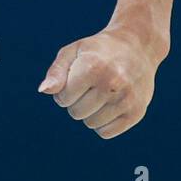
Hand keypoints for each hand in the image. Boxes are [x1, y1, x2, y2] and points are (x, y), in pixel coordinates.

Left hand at [37, 27, 164, 137]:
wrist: (137, 47)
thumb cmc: (98, 51)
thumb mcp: (73, 51)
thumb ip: (56, 72)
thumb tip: (43, 91)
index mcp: (93, 67)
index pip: (64, 98)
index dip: (64, 90)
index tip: (74, 78)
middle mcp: (112, 84)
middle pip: (76, 113)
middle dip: (76, 101)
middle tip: (89, 85)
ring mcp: (126, 99)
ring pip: (91, 124)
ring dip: (90, 112)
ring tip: (101, 93)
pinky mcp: (136, 113)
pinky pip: (106, 133)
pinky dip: (102, 123)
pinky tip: (110, 105)